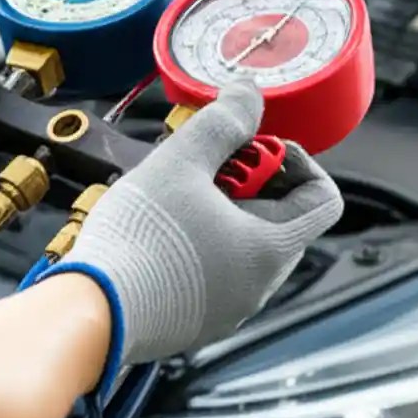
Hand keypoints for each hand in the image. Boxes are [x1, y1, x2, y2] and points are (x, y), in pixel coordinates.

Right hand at [62, 81, 342, 363]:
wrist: (93, 309)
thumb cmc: (141, 238)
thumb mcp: (180, 163)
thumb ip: (222, 123)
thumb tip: (249, 94)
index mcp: (273, 248)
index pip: (324, 197)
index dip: (294, 161)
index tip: (248, 150)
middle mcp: (260, 286)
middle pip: (279, 219)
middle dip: (246, 185)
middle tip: (200, 171)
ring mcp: (228, 310)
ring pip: (242, 247)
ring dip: (218, 215)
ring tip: (169, 201)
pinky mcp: (194, 323)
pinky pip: (212, 275)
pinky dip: (196, 247)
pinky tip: (154, 236)